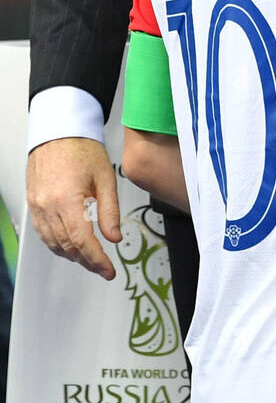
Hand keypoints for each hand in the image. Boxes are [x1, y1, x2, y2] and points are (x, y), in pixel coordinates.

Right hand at [26, 137, 120, 279]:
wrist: (59, 132)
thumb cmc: (83, 149)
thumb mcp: (106, 178)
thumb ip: (110, 211)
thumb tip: (114, 238)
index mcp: (67, 199)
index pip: (82, 241)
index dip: (96, 260)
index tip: (108, 270)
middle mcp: (48, 206)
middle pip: (67, 246)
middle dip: (86, 261)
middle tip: (103, 267)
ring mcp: (37, 206)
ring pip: (53, 243)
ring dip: (72, 255)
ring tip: (91, 259)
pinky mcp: (34, 204)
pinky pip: (44, 233)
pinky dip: (58, 244)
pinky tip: (71, 245)